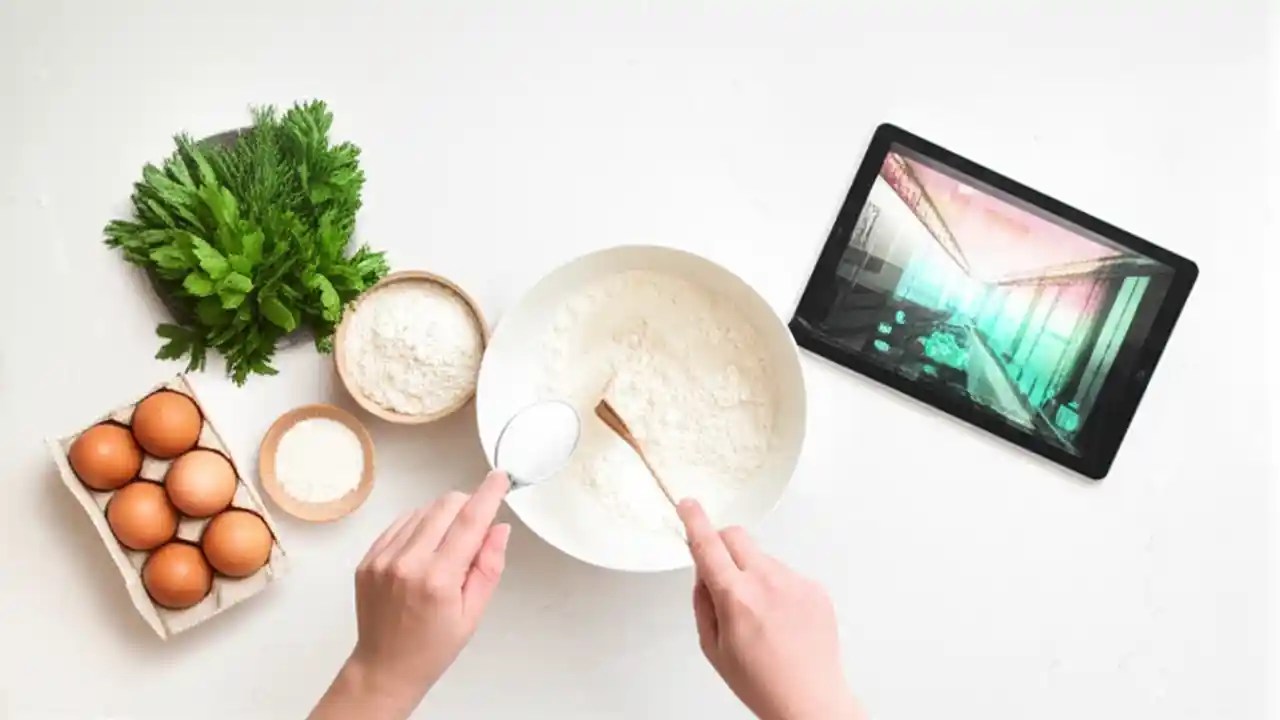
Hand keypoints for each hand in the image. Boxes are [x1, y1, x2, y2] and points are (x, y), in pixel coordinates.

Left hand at [310, 471, 511, 719]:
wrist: (385, 666)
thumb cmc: (433, 646)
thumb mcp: (473, 612)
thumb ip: (489, 566)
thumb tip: (499, 528)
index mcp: (438, 579)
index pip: (470, 522)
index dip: (488, 494)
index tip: (499, 478)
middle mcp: (407, 563)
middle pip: (444, 506)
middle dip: (466, 506)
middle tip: (474, 529)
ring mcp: (382, 559)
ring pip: (422, 511)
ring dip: (441, 518)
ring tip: (444, 551)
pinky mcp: (368, 558)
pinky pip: (399, 524)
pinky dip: (418, 527)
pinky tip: (423, 552)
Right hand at [678, 499, 864, 719]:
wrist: (809, 701)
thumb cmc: (761, 683)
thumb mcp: (713, 647)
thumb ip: (703, 601)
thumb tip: (703, 572)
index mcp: (737, 597)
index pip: (708, 545)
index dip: (695, 521)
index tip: (688, 505)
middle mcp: (768, 582)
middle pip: (737, 537)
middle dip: (722, 545)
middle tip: (721, 574)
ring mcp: (796, 583)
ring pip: (762, 558)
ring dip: (752, 573)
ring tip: (760, 617)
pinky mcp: (815, 588)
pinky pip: (786, 574)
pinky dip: (777, 588)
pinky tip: (781, 620)